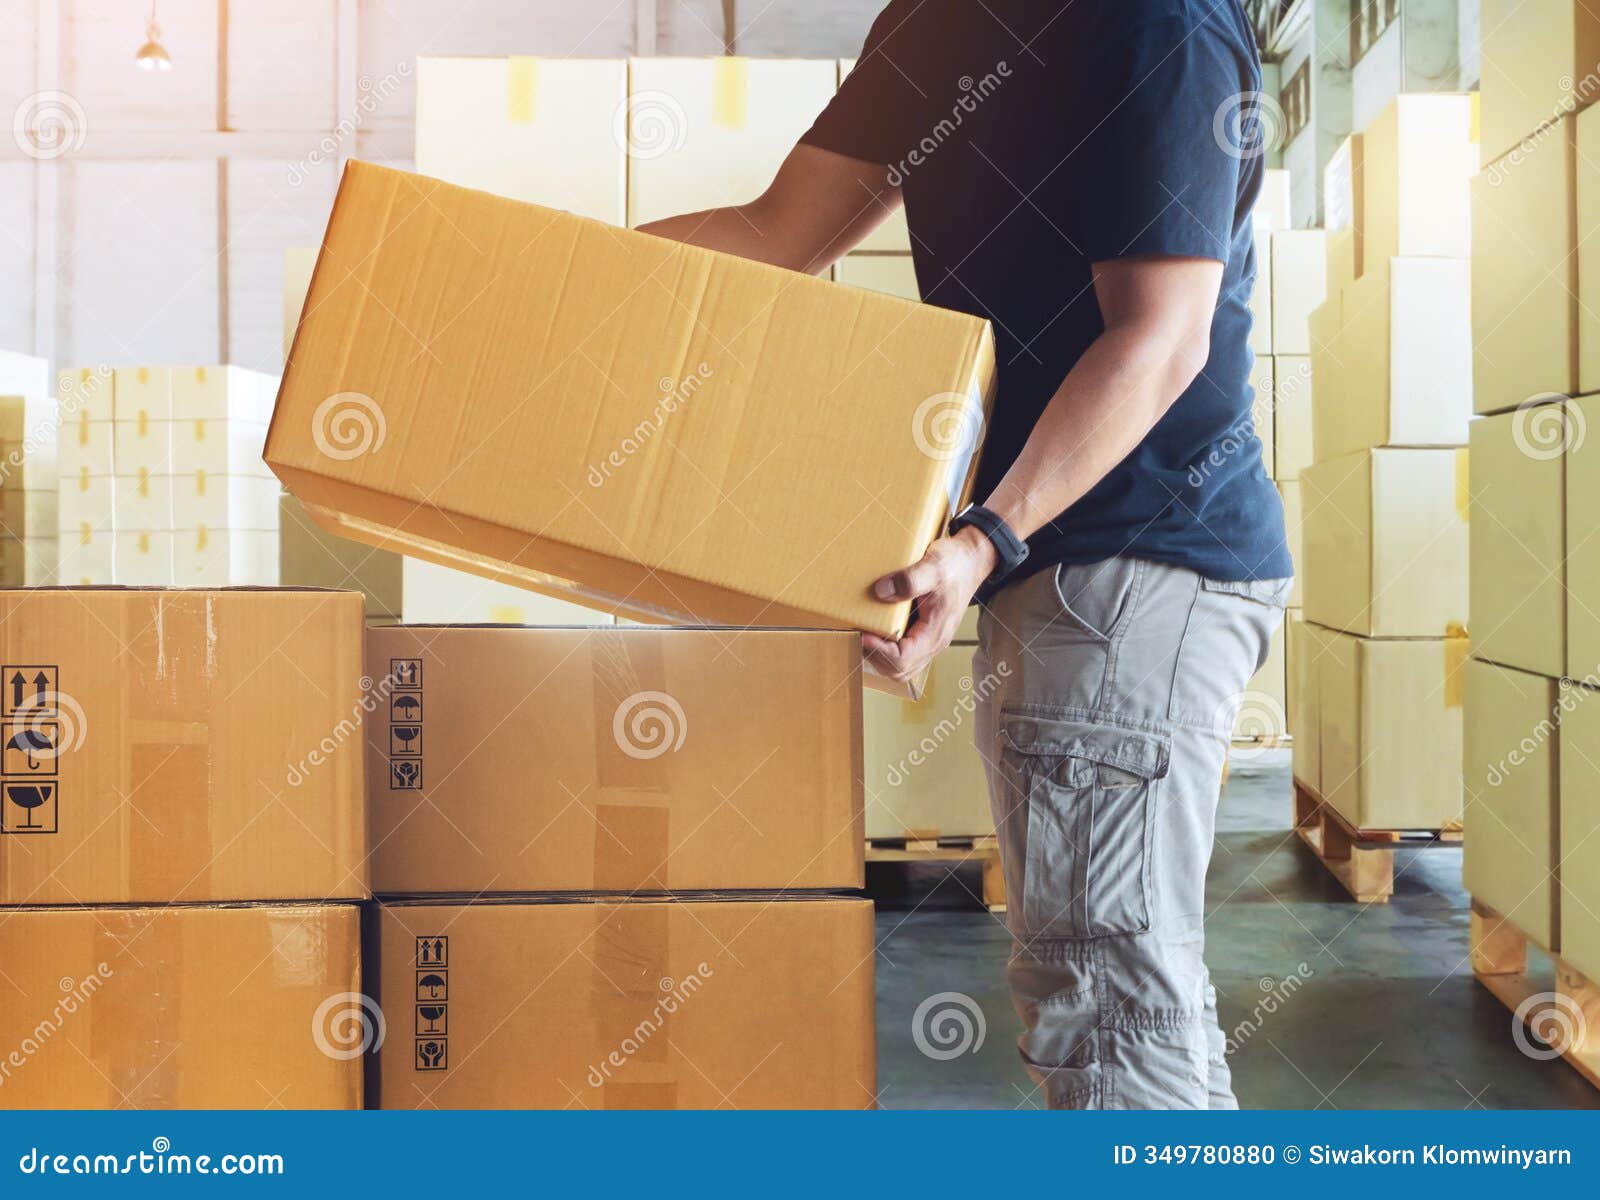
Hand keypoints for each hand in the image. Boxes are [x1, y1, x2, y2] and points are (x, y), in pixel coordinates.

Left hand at [862, 526, 996, 682]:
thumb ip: (909, 580)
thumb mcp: (933, 566)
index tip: (863, 633)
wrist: (971, 561)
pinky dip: (886, 649)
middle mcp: (933, 642)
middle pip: (900, 670)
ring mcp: (929, 640)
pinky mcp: (924, 634)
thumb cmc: (955, 565)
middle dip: (876, 656)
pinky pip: (904, 654)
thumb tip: (881, 592)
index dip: (879, 651)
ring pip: (901, 667)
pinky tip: (876, 630)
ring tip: (864, 634)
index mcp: (936, 632)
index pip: (903, 659)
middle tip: (859, 634)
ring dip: (879, 656)